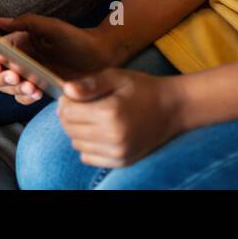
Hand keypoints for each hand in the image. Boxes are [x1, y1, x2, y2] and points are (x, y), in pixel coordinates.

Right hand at [0, 14, 115, 103]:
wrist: (98, 58)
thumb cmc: (75, 38)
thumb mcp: (52, 27)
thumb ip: (27, 22)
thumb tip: (1, 21)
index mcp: (18, 43)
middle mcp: (19, 60)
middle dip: (3, 77)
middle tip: (15, 76)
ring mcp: (28, 76)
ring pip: (9, 88)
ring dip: (15, 89)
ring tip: (31, 86)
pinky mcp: (38, 89)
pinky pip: (23, 98)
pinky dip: (26, 98)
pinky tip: (37, 93)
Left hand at [57, 69, 186, 167]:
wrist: (172, 108)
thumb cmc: (143, 89)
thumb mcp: (117, 77)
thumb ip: (90, 84)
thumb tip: (66, 90)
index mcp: (110, 112)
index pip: (68, 112)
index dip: (65, 102)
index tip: (71, 95)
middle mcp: (113, 135)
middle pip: (70, 129)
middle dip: (68, 116)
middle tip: (78, 105)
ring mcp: (118, 151)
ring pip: (77, 144)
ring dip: (77, 131)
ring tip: (90, 118)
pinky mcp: (122, 161)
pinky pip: (89, 158)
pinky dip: (87, 146)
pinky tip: (98, 132)